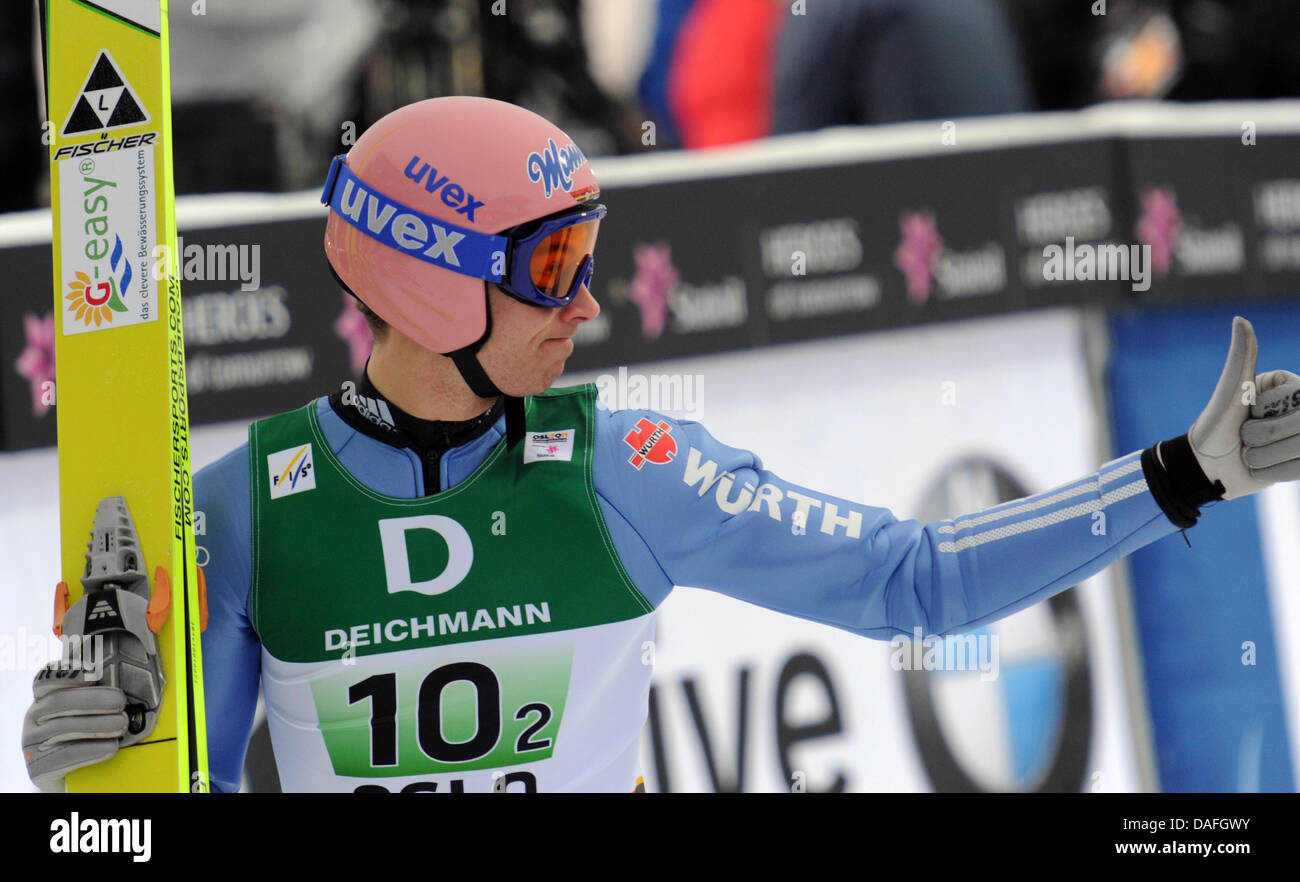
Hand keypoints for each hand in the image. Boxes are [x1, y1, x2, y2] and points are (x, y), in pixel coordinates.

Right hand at [22, 676, 126, 791]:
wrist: (74, 774)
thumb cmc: (86, 732)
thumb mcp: (90, 708)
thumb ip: (99, 689)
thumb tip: (123, 669)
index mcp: (44, 696)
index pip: (47, 678)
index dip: (70, 673)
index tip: (95, 673)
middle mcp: (34, 716)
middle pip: (59, 702)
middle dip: (93, 699)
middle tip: (120, 701)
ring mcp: (32, 742)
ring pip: (62, 728)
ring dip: (98, 724)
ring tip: (122, 724)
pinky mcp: (38, 767)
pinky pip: (64, 756)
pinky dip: (91, 750)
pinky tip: (111, 746)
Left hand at [1189, 316, 1299, 498]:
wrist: (1206, 466)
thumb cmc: (1215, 425)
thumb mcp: (1231, 391)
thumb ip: (1241, 357)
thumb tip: (1240, 319)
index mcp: (1288, 388)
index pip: (1296, 395)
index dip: (1267, 410)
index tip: (1248, 412)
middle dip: (1264, 436)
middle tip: (1245, 438)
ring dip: (1267, 456)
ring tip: (1250, 453)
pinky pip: (1299, 468)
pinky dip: (1274, 472)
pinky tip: (1259, 468)